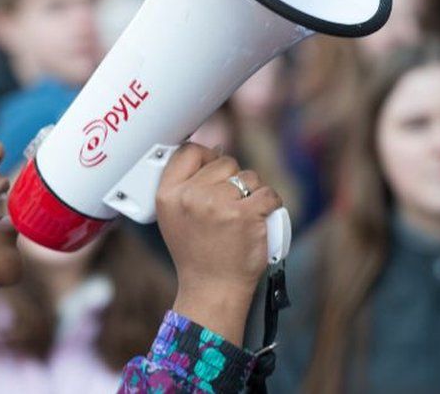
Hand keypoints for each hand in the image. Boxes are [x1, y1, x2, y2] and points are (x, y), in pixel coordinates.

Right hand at [156, 143, 281, 344]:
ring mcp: (218, 205)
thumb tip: (212, 152)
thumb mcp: (173, 217)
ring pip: (248, 177)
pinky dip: (271, 203)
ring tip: (243, 214)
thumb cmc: (196, 253)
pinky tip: (262, 215)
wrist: (212, 289)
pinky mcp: (246, 215)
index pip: (189, 151)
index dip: (205, 156)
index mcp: (168, 195)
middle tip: (228, 205)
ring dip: (252, 191)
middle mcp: (190, 197)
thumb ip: (184, 185)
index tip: (213, 168)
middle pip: (223, 161)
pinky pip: (268, 193)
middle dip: (232, 178)